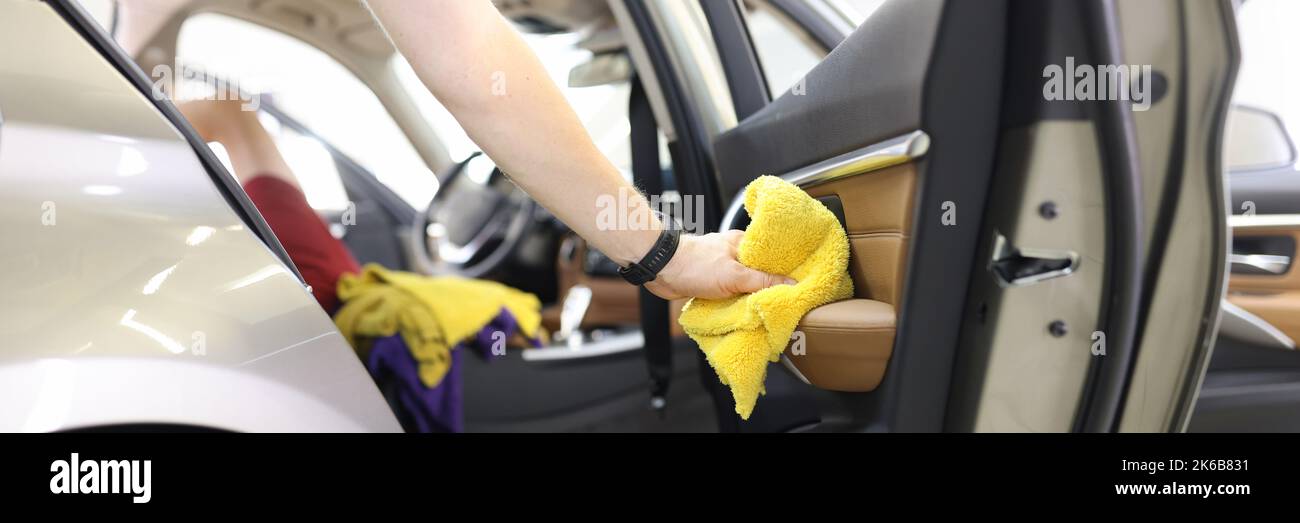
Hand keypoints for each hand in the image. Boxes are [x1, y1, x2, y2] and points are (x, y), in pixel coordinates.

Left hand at [645, 230, 793, 300]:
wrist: (661, 270)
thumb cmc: (695, 265)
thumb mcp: (735, 275)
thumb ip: (763, 281)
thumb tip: (791, 285)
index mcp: (743, 244)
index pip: (773, 258)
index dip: (786, 271)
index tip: (799, 287)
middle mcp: (735, 255)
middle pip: (760, 274)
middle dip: (770, 288)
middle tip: (785, 304)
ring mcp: (723, 269)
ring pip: (745, 286)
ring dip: (752, 298)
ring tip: (767, 311)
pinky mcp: (712, 283)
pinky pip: (731, 294)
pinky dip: (737, 303)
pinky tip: (745, 312)